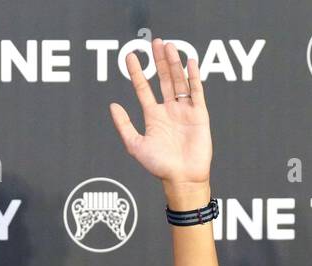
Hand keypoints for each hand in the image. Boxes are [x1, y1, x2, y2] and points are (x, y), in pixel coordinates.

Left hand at [108, 37, 212, 187]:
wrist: (182, 177)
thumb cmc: (159, 166)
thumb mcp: (135, 145)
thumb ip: (124, 126)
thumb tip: (112, 105)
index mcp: (153, 117)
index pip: (143, 89)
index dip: (137, 73)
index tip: (130, 57)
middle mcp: (168, 110)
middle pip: (163, 79)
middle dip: (158, 61)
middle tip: (154, 43)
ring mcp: (184, 110)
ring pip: (178, 81)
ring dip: (174, 63)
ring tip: (168, 46)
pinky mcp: (199, 113)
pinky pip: (196, 91)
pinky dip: (193, 76)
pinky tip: (189, 62)